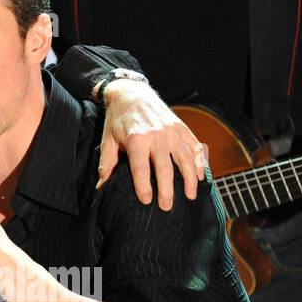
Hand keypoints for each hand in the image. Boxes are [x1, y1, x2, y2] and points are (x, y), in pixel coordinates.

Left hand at [99, 79, 204, 210]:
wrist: (131, 94)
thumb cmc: (117, 120)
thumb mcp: (107, 140)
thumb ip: (107, 164)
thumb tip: (101, 187)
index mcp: (136, 139)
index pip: (141, 168)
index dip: (143, 186)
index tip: (145, 201)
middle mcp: (157, 135)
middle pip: (165, 168)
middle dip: (167, 190)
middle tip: (167, 207)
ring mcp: (171, 131)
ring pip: (185, 158)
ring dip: (189, 179)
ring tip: (190, 196)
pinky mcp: (181, 127)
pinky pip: (194, 146)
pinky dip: (200, 161)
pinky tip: (200, 176)